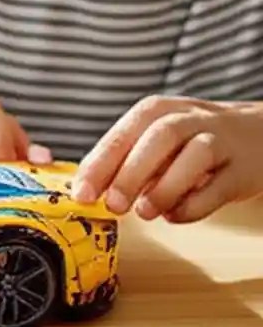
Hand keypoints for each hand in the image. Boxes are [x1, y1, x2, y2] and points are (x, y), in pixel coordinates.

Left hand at [72, 96, 262, 222]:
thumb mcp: (153, 142)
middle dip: (131, 173)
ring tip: (145, 213)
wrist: (257, 135)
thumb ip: (122, 162)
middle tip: (113, 206)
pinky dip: (195, 205)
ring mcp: (222, 141)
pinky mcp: (244, 169)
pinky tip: (176, 215)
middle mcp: (191, 119)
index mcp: (158, 111)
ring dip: (166, 188)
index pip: (124, 132)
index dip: (100, 164)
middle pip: (160, 136)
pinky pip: (220, 186)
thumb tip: (85, 190)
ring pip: (195, 155)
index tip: (82, 194)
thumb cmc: (189, 143)